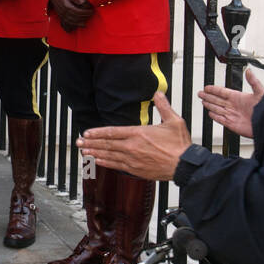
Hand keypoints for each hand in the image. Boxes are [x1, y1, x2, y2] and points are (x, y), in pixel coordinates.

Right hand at [49, 0, 93, 31]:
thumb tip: (82, 2)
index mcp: (66, 6)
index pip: (77, 11)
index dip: (85, 12)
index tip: (91, 11)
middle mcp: (64, 12)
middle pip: (76, 17)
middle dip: (85, 16)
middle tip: (91, 14)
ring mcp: (62, 15)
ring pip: (73, 21)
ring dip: (81, 21)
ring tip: (87, 19)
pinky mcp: (62, 17)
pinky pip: (69, 23)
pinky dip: (76, 24)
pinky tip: (82, 24)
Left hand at [77, 92, 191, 181]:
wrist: (185, 166)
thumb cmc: (180, 145)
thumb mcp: (174, 121)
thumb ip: (163, 106)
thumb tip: (158, 93)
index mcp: (139, 133)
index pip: (112, 132)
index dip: (97, 132)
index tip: (86, 133)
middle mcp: (132, 147)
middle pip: (107, 144)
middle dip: (90, 143)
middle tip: (78, 143)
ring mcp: (133, 160)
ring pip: (109, 155)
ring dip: (95, 153)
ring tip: (83, 151)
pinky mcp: (136, 170)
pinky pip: (116, 166)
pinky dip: (105, 163)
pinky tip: (98, 161)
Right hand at [198, 67, 263, 138]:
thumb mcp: (261, 92)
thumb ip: (253, 81)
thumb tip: (249, 71)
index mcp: (239, 97)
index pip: (222, 92)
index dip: (214, 89)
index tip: (207, 87)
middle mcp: (234, 106)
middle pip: (217, 100)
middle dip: (208, 96)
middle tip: (201, 93)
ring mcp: (233, 115)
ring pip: (217, 108)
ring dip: (209, 105)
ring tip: (203, 101)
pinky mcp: (232, 124)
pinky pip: (221, 119)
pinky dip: (215, 117)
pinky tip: (210, 114)